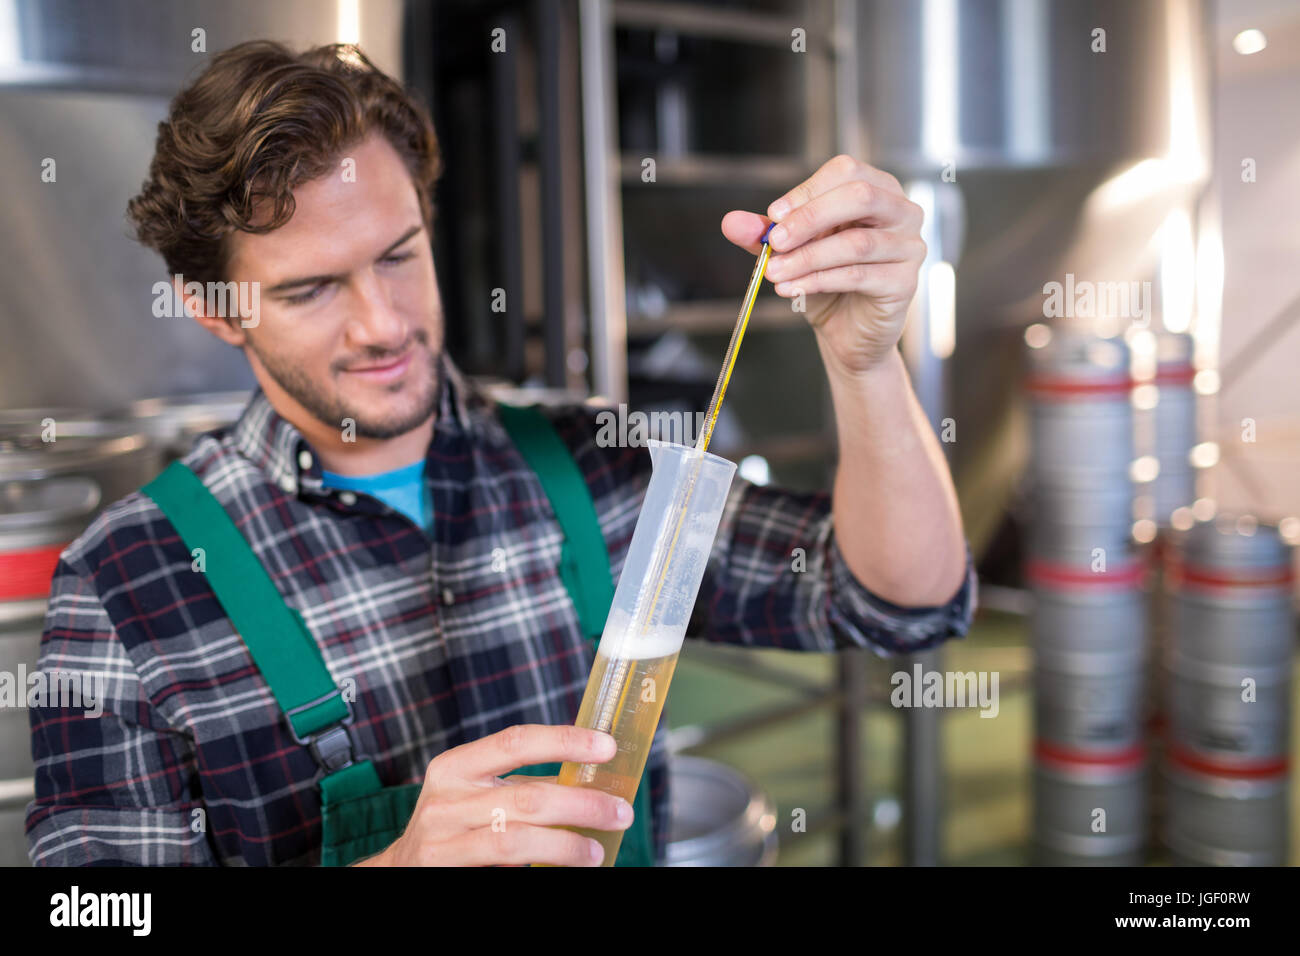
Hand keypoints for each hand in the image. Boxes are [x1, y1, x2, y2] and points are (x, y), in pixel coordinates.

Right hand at [353, 724, 632, 865]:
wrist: (400, 870)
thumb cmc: (452, 824)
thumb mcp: (474, 792)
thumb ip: (521, 785)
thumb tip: (591, 780)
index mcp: (455, 766)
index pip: (516, 741)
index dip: (564, 741)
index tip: (607, 747)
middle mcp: (445, 801)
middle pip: (527, 796)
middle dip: (583, 803)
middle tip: (621, 811)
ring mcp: (442, 842)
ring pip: (517, 840)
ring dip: (568, 845)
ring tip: (598, 849)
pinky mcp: (444, 873)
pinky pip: (504, 868)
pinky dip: (542, 867)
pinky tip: (568, 868)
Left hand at [720, 154, 925, 378]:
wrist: (847, 333)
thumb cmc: (827, 283)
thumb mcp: (792, 251)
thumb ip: (766, 234)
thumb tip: (731, 222)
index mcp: (878, 189)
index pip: (846, 172)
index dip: (807, 192)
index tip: (772, 217)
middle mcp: (901, 212)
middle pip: (860, 196)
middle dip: (810, 217)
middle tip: (775, 242)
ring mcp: (909, 247)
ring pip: (856, 243)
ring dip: (808, 257)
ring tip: (774, 273)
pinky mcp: (905, 283)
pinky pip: (858, 275)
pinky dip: (819, 281)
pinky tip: (792, 289)